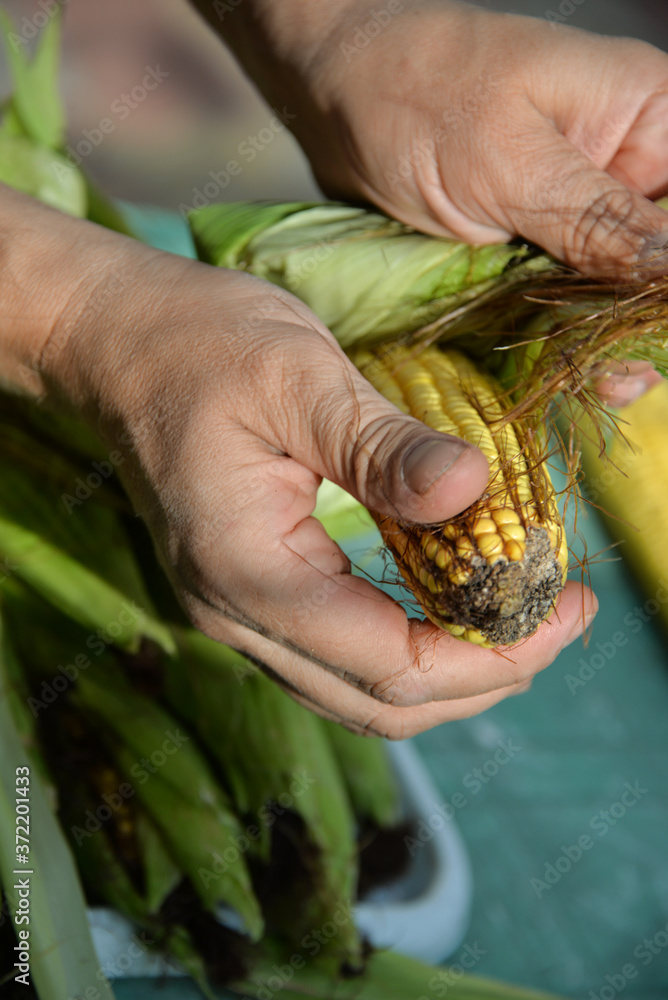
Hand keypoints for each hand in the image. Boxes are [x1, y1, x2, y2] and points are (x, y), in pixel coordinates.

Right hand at [40, 227, 593, 737]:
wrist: (119, 345)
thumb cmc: (199, 343)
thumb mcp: (300, 374)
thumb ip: (383, 448)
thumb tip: (474, 494)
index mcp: (245, 571)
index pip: (390, 664)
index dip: (494, 653)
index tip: (569, 607)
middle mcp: (235, 615)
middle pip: (382, 703)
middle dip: (486, 675)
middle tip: (559, 617)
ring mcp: (237, 614)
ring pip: (362, 693)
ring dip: (452, 671)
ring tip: (522, 614)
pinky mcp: (249, 596)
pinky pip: (342, 657)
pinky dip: (410, 646)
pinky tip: (455, 601)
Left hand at [206, 0, 667, 406]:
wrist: (333, 97)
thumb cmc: (417, 95)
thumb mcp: (513, 162)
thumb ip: (599, 219)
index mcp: (643, 118)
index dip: (666, 278)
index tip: (652, 327)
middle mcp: (616, 167)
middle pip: (653, 259)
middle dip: (640, 318)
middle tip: (629, 376)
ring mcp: (569, 211)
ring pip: (608, 285)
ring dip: (604, 338)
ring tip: (610, 386)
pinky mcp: (527, 245)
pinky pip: (557, 296)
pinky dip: (558, 335)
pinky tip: (571, 376)